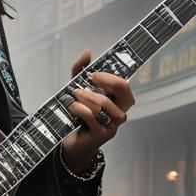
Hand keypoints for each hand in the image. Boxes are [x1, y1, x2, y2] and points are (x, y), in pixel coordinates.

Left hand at [59, 49, 135, 171]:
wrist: (71, 144)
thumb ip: (81, 71)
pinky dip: (79, 108)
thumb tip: (87, 52)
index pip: (124, 86)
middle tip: (86, 83)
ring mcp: (112, 125)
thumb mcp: (78, 91)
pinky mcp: (101, 135)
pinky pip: (92, 116)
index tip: (92, 75)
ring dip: (86, 96)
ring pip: (104, 104)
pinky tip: (72, 108)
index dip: (109, 77)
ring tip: (74, 96)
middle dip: (104, 82)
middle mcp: (118, 113)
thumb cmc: (78, 116)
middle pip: (123, 92)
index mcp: (117, 102)